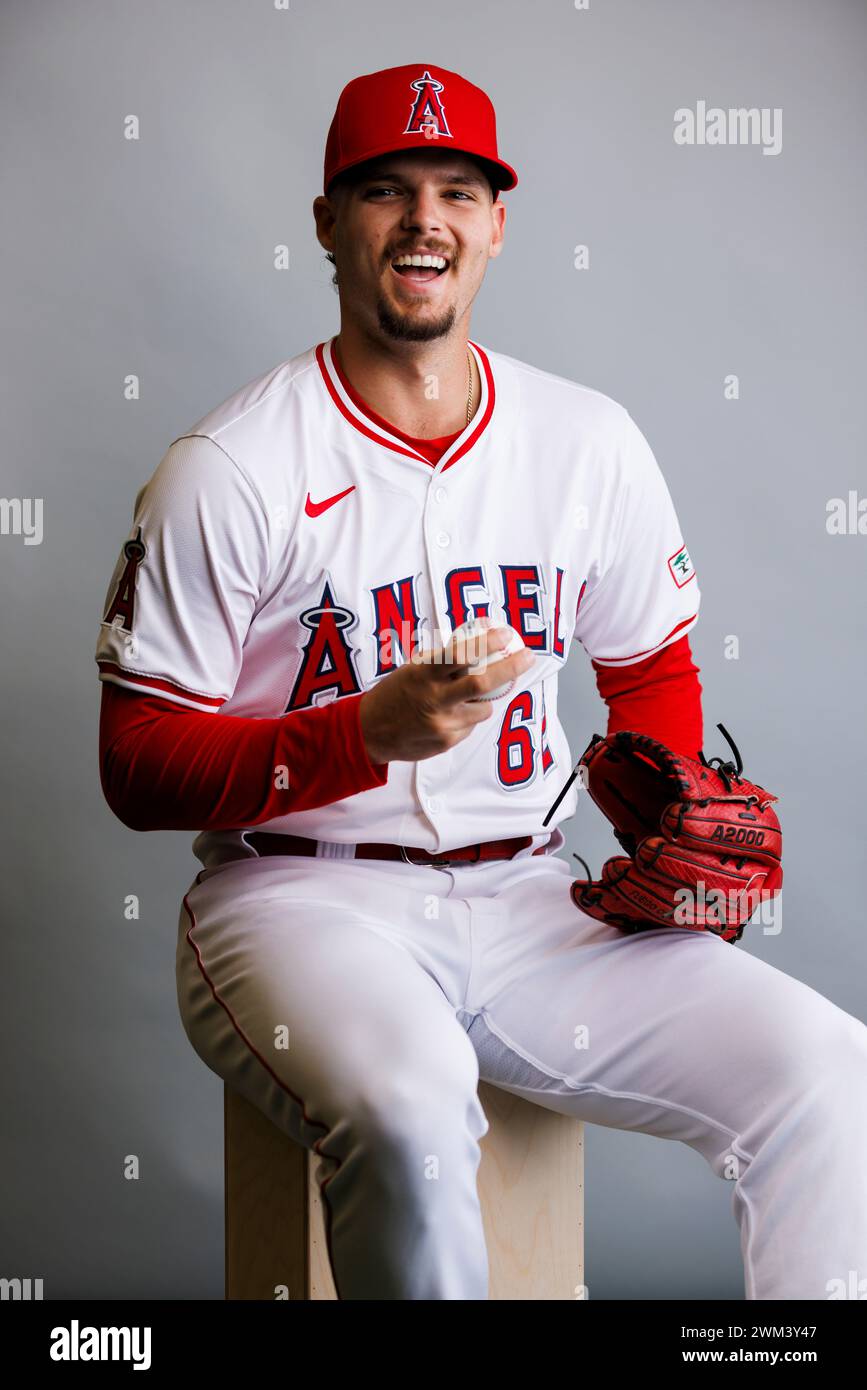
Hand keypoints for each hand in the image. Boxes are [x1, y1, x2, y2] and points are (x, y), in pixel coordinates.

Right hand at [359, 626, 534, 764]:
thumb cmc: (395, 693)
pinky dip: (467, 718)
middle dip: (511, 667)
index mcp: (424, 673)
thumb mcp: (412, 669)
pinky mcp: (447, 741)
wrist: (370, 732)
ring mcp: (443, 722)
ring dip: (484, 700)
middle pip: (483, 682)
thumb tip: (477, 640)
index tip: (505, 634)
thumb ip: (442, 660)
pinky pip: (470, 726)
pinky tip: (448, 717)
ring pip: (483, 708)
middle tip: (528, 656)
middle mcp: (435, 698)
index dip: (487, 643)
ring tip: (466, 698)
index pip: (461, 654)